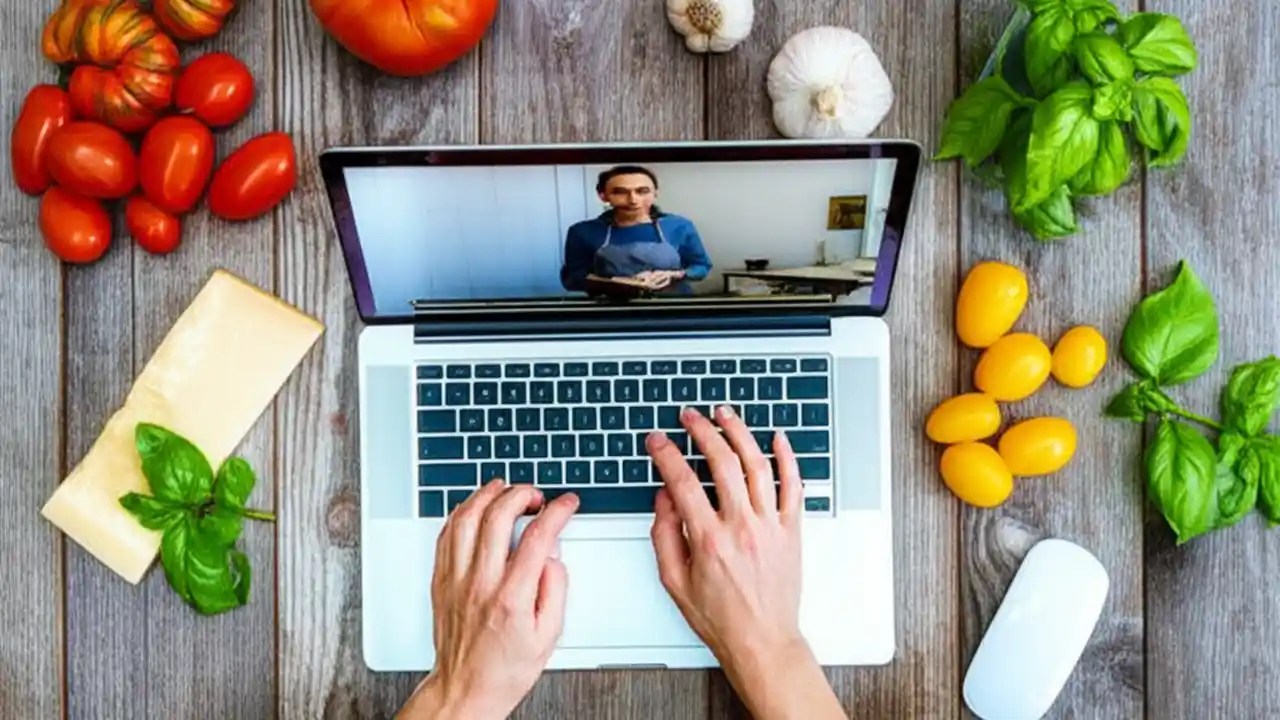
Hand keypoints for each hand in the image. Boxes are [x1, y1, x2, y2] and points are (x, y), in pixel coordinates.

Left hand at [399, 481, 579, 719]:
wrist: (465, 690)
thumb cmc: (505, 669)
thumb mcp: (549, 636)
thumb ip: (556, 590)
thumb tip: (553, 557)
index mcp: (512, 597)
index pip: (538, 537)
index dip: (557, 512)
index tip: (566, 504)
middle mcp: (480, 584)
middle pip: (497, 517)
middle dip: (521, 494)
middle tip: (535, 494)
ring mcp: (456, 580)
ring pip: (465, 519)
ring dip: (486, 495)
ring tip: (503, 488)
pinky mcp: (441, 582)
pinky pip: (445, 535)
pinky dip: (460, 513)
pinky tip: (473, 509)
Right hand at [646, 406, 845, 719]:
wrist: (762, 641)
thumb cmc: (720, 618)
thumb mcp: (674, 581)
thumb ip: (664, 535)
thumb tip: (664, 498)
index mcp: (710, 540)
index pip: (683, 482)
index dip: (666, 455)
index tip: (657, 442)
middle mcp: (742, 527)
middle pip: (722, 463)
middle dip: (702, 431)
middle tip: (690, 417)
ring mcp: (770, 526)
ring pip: (757, 465)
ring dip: (739, 433)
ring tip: (725, 415)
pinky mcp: (791, 530)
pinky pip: (793, 486)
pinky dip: (787, 458)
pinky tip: (777, 438)